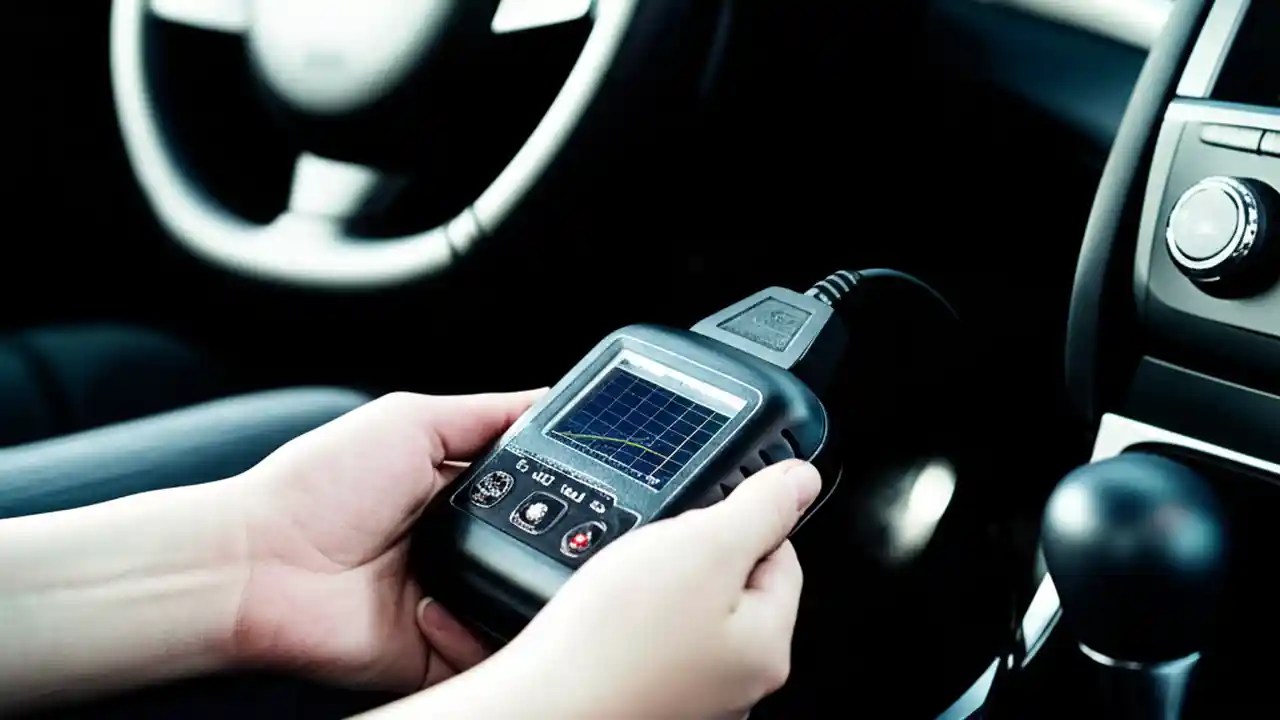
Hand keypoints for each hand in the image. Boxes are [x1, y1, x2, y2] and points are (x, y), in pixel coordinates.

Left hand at [227, 390, 540, 690]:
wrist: (258, 566)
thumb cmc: (319, 486)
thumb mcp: (411, 422)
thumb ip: (487, 414)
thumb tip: (550, 397)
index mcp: (457, 492)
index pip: (535, 489)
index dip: (566, 486)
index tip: (598, 478)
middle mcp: (461, 547)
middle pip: (541, 547)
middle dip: (559, 541)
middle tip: (568, 531)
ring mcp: (452, 600)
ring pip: (524, 603)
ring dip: (522, 589)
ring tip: (493, 568)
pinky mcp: (437, 652)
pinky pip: (486, 652)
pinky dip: (472, 634)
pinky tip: (431, 608)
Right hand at [484, 460, 821, 719]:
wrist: (537, 706)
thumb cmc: (613, 642)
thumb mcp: (703, 546)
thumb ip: (761, 508)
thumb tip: (801, 482)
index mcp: (766, 647)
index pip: (780, 555)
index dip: (736, 523)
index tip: (695, 520)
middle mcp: (736, 683)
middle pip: (730, 585)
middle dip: (689, 558)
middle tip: (649, 557)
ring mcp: (688, 696)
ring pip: (682, 612)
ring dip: (653, 590)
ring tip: (619, 593)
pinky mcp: (643, 697)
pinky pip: (645, 642)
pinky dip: (626, 625)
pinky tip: (602, 623)